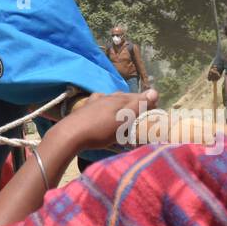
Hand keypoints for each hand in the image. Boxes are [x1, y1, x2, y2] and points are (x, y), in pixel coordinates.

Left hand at [42, 90, 157, 161]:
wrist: (70, 134)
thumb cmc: (100, 129)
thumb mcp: (123, 119)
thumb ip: (138, 105)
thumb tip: (155, 91)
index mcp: (118, 99)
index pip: (137, 97)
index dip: (147, 101)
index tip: (155, 108)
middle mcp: (107, 97)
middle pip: (125, 97)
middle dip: (135, 102)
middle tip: (143, 110)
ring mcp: (95, 102)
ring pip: (112, 99)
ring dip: (121, 103)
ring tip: (126, 110)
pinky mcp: (85, 109)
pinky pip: (100, 103)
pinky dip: (107, 105)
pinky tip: (104, 106)